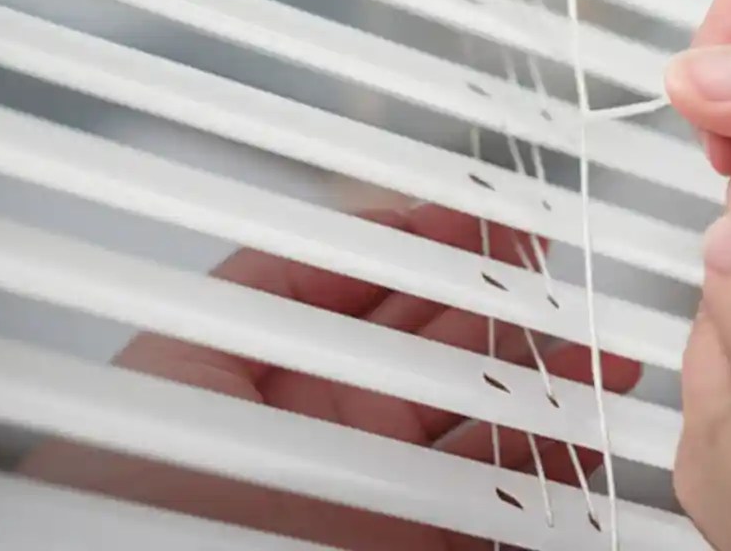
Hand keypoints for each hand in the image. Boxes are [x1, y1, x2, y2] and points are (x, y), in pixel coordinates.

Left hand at [20, 204, 639, 550]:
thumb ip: (272, 284)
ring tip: (602, 348)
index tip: (482, 212)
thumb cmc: (128, 483)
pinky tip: (587, 435)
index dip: (432, 242)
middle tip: (555, 266)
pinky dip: (555, 473)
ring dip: (551, 384)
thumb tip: (363, 224)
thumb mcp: (180, 355)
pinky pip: (504, 506)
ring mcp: (388, 486)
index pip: (377, 288)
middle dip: (507, 299)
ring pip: (490, 423)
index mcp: (286, 367)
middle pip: (446, 344)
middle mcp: (344, 421)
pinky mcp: (423, 542)